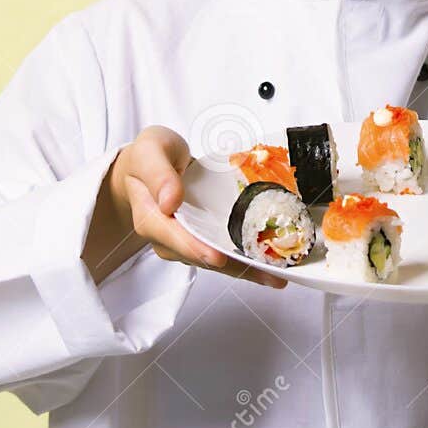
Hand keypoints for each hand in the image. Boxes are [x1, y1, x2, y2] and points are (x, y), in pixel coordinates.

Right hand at [83, 125, 286, 289]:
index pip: (173, 238)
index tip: (218, 256)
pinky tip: (271, 266)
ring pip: (218, 261)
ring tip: (277, 276)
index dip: (196, 249)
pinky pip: (225, 251)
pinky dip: (247, 259)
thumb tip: (170, 201)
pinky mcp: (204, 238)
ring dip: (247, 269)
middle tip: (269, 273)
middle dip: (234, 267)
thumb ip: (157, 173)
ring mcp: (188, 241)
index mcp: (152, 218)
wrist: (150, 166)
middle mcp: (169, 237)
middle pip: (202, 257)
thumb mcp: (149, 151)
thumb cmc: (150, 157)